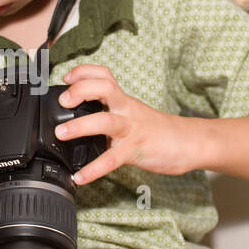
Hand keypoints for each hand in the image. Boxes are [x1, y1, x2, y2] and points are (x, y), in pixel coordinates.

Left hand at [55, 64, 190, 184]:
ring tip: (61, 133)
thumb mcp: (132, 114)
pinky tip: (80, 177)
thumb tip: (77, 119)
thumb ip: (109, 113)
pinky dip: (93, 169)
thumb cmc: (157, 130)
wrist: (188, 143)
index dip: (84, 72)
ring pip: (105, 121)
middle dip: (80, 90)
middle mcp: (127, 110)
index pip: (104, 75)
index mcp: (124, 100)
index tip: (67, 77)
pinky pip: (111, 160)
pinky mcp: (135, 151)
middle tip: (63, 101)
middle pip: (105, 88)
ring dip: (80, 125)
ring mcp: (131, 129)